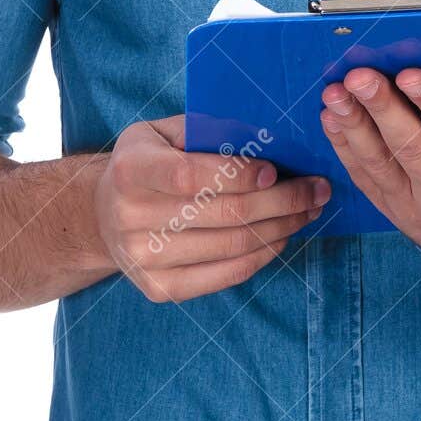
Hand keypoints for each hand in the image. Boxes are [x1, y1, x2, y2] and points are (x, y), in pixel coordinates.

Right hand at [93, 115, 328, 301]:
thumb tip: (265, 135)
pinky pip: (226, 275)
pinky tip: (283, 236)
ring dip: (282, 228)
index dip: (238, 174)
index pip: (191, 175)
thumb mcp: (162, 132)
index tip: (276, 169)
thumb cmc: (146, 162)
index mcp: (131, 169)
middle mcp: (132, 218)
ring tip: (309, 211)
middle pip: (224, 214)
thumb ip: (204, 131)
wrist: (102, 215)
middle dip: (282, 201)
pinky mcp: (159, 289)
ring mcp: (144, 259)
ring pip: (233, 246)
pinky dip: (263, 255)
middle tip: (318, 189)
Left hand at [318, 68, 420, 307]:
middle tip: (359, 76)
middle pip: (410, 149)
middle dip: (382, 110)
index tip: (411, 74)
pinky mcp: (398, 214)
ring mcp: (418, 210)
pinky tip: (332, 119)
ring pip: (379, 165)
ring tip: (334, 93)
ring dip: (353, 127)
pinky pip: (366, 181)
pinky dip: (346, 150)